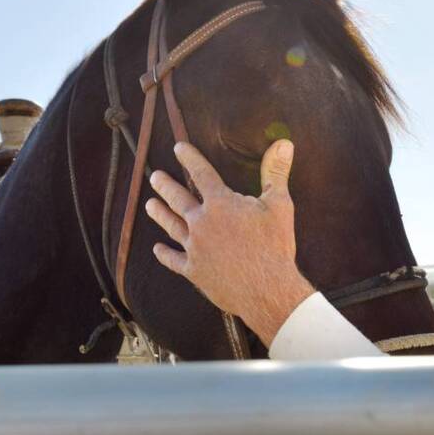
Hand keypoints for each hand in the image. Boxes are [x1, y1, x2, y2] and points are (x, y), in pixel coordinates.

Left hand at [146, 140, 314, 344]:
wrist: (267, 291)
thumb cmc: (275, 246)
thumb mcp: (279, 205)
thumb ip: (276, 173)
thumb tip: (284, 143)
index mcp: (221, 203)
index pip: (201, 173)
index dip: (189, 158)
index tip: (178, 148)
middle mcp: (202, 223)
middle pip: (178, 199)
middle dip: (165, 186)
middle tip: (155, 177)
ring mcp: (195, 248)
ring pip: (172, 226)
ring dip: (160, 214)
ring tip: (149, 205)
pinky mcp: (194, 271)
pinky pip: (174, 260)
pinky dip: (165, 254)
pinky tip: (157, 249)